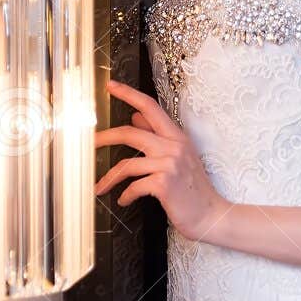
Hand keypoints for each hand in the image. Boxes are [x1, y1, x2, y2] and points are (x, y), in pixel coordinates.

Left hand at [93, 79, 227, 240]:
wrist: (211, 216)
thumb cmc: (193, 189)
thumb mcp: (179, 157)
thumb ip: (157, 137)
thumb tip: (135, 117)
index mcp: (177, 136)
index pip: (150, 106)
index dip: (128, 94)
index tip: (110, 85)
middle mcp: (174, 146)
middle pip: (130, 132)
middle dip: (104, 137)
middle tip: (89, 143)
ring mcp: (169, 164)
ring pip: (127, 164)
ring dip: (109, 178)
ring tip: (99, 187)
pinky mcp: (164, 184)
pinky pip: (134, 186)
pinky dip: (125, 195)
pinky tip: (124, 200)